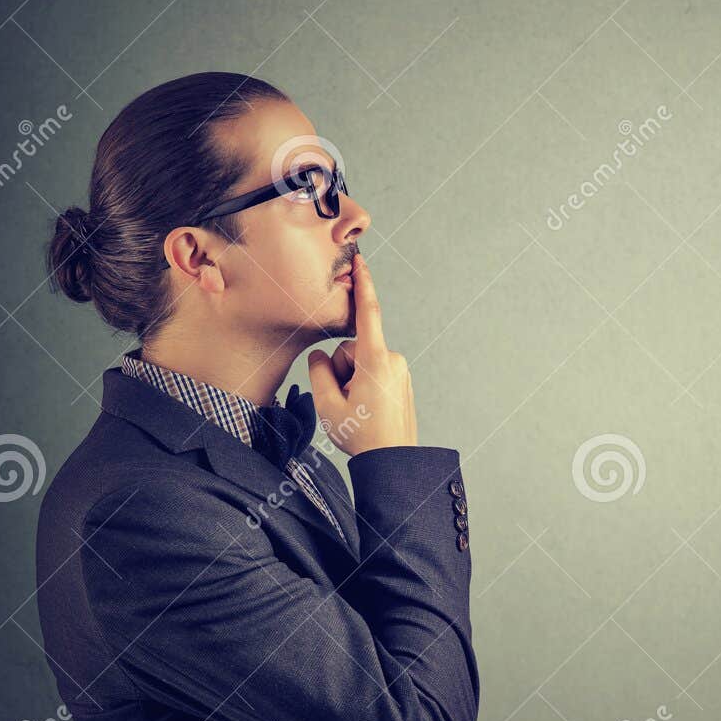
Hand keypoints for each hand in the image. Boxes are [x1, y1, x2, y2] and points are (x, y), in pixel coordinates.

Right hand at [307, 253, 417, 454]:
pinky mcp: (400, 379)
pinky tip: (367, 409)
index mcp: (376, 360)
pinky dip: (363, 385)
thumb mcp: (328, 404)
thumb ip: (319, 371)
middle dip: (341, 369)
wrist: (394, 461)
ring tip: (358, 408)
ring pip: (360, 362)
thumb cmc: (362, 436)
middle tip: (346, 401)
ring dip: (352, 380)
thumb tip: (321, 355)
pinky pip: (372, 372)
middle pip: (351, 349)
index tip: (361, 260)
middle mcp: (392, 359)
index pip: (368, 313)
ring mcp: (399, 370)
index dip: (363, 284)